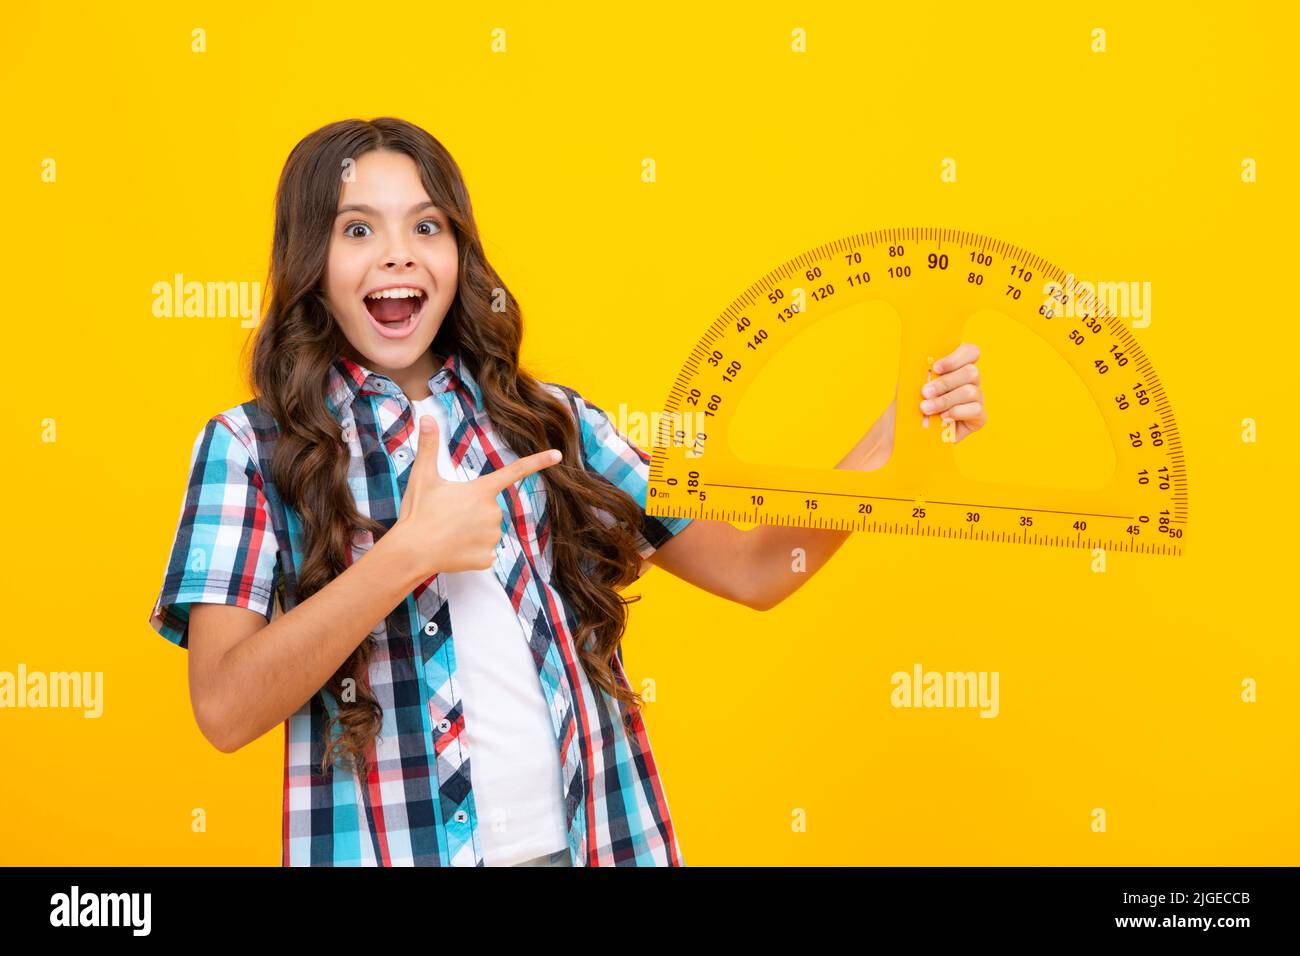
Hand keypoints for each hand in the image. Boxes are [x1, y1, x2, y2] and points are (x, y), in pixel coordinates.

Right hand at [391, 415, 563, 575]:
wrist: (411, 552)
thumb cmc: (417, 513)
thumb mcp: (423, 477)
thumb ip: (429, 446)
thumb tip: (426, 417)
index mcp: (481, 490)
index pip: (515, 471)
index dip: (538, 461)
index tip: (558, 455)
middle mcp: (493, 511)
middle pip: (489, 508)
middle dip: (472, 512)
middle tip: (447, 517)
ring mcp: (492, 537)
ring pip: (488, 531)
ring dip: (472, 532)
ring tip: (448, 534)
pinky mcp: (488, 559)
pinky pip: (485, 552)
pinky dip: (471, 553)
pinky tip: (454, 551)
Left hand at [919, 342, 985, 441]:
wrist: (911, 429)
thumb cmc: (913, 403)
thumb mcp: (911, 387)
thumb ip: (918, 376)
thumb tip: (921, 371)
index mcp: (958, 366)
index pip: (970, 351)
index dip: (955, 358)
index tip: (935, 368)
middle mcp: (972, 380)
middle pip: (970, 372)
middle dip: (945, 382)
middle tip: (925, 392)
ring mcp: (978, 398)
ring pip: (970, 391)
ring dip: (945, 400)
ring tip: (926, 408)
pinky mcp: (980, 417)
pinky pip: (975, 409)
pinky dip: (956, 413)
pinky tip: (943, 418)